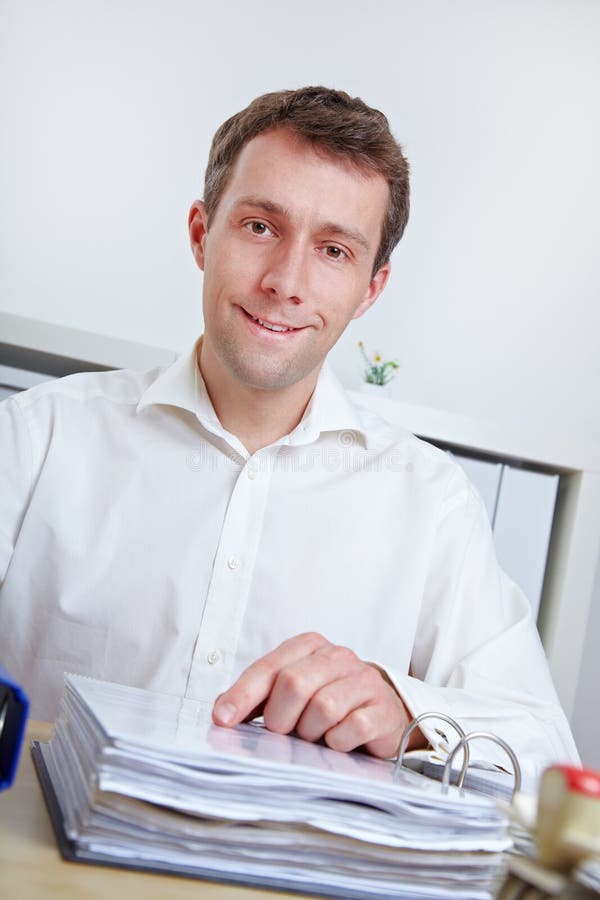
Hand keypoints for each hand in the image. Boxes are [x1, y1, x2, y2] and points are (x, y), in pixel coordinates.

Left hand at [212, 632, 423, 758]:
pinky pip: (352, 728)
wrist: (382, 711)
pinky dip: (337, 742)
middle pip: (294, 683)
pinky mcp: (382, 709)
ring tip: (314, 736)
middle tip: (283, 733)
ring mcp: (363, 680)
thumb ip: (257, 699)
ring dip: (311, 732)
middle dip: (280, 717)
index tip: (222, 720)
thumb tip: (221, 714)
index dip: (242, 695)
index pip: (269, 668)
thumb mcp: (290, 693)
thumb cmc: (327, 701)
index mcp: (308, 646)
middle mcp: (337, 656)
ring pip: (323, 707)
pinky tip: (337, 742)